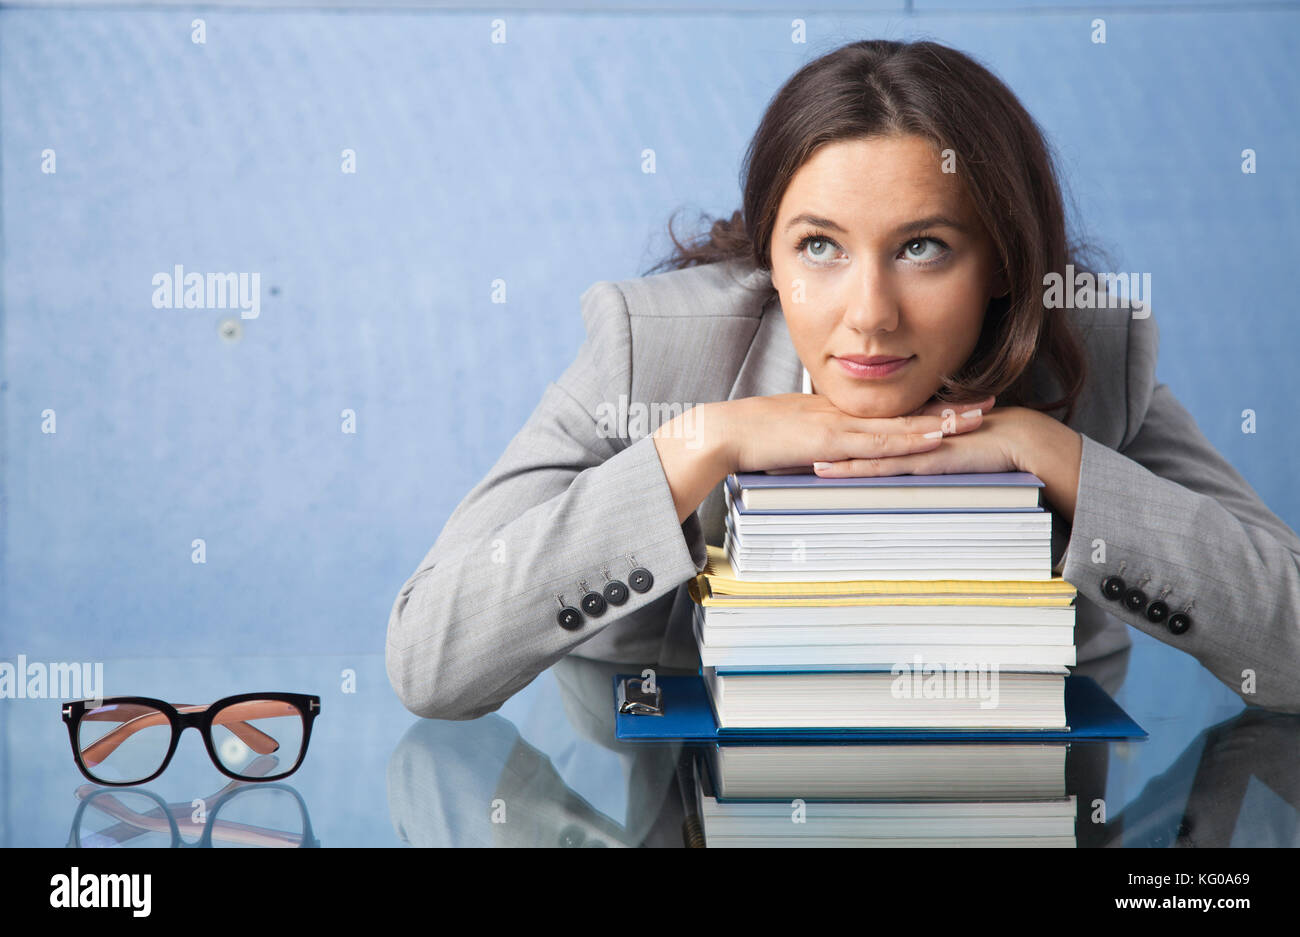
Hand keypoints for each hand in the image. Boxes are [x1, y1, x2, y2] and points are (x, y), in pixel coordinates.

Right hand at [712, 392, 995, 475]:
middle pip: (908, 411)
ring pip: (901, 424)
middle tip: (989, 404)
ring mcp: (841, 425)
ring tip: (978, 419)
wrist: (725, 432)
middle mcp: (847, 414)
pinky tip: (933, 440)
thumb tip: (833, 461)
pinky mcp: (831, 440)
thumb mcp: (795, 440)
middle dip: (950, 408)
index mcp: (840, 414)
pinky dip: (908, 440)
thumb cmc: (752, 439)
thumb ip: (819, 446)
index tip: (960, 405)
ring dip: (941, 422)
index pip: (894, 411)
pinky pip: (877, 442)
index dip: (929, 407)